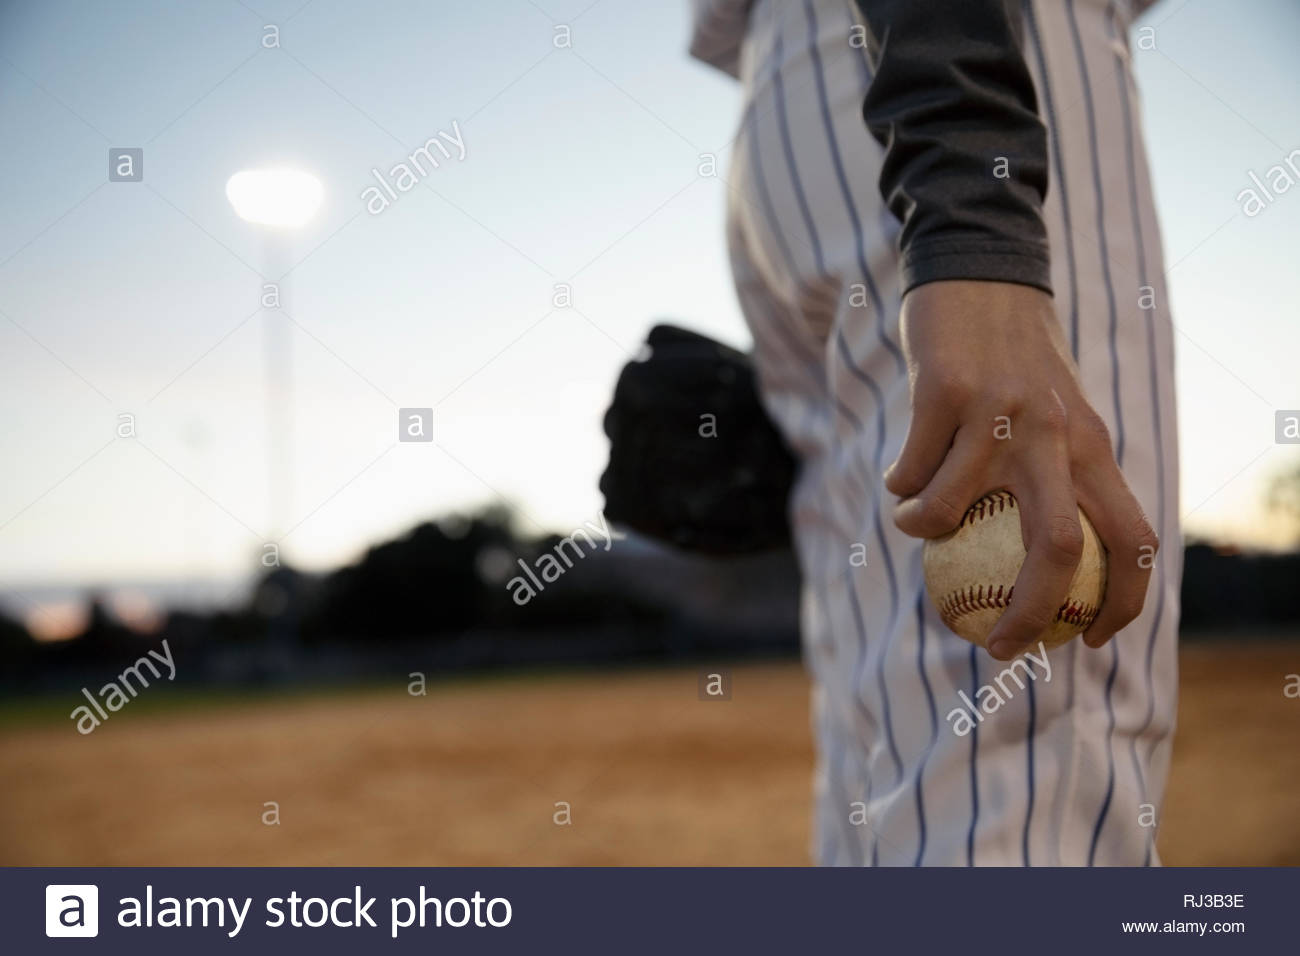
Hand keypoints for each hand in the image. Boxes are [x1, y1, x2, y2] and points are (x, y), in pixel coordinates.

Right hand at [884, 280, 1157, 659]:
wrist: (978, 274)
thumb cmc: (1014, 361)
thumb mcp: (1057, 416)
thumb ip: (1060, 476)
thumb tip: (1042, 569)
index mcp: (1093, 445)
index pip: (1133, 539)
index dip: (1123, 603)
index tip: (1089, 639)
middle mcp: (1057, 432)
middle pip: (1056, 548)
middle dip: (1026, 614)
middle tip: (996, 644)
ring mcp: (999, 411)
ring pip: (950, 510)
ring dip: (921, 530)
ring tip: (913, 522)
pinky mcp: (944, 390)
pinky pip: (910, 470)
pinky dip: (898, 488)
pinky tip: (900, 474)